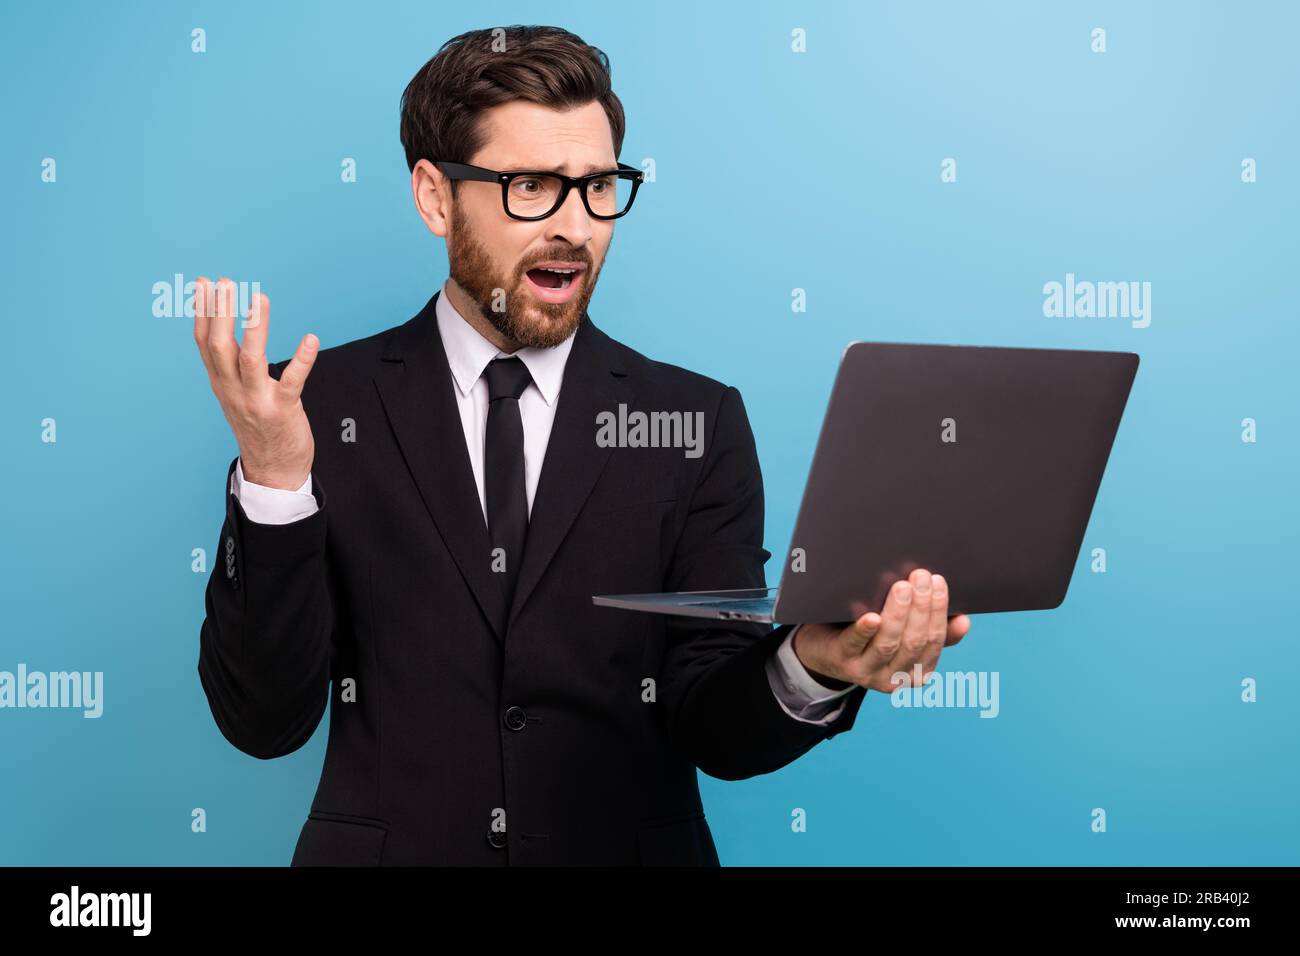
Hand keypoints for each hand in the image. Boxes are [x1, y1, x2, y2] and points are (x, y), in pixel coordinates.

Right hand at [193, 277, 318, 489]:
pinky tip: (311, 339)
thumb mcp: (235, 394)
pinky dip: (302, 360)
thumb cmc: (258, 426)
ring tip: (259, 298)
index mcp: (221, 383)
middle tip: (224, 282)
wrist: (272, 470)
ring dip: (254, 328)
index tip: (203, 283)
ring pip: (250, 360)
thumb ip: (230, 366)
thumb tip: (225, 331)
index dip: (202, 313)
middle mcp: (233, 390)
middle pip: (219, 347)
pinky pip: (293, 382)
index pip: (204, 343)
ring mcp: (257, 401)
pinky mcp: (283, 411)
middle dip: (220, 313)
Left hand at [792, 568, 971, 692]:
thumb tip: (964, 621)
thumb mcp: (904, 637)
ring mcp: (867, 671)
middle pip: (913, 642)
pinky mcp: (841, 660)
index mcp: (917, 672)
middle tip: (921, 576)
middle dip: (920, 607)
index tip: (939, 582)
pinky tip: (872, 616)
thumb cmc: (870, 637)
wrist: (822, 652)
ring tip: (902, 586)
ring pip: (888, 644)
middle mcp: (894, 677)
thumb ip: (932, 632)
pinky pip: (855, 644)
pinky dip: (866, 630)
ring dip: (899, 614)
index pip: (934, 640)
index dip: (938, 611)